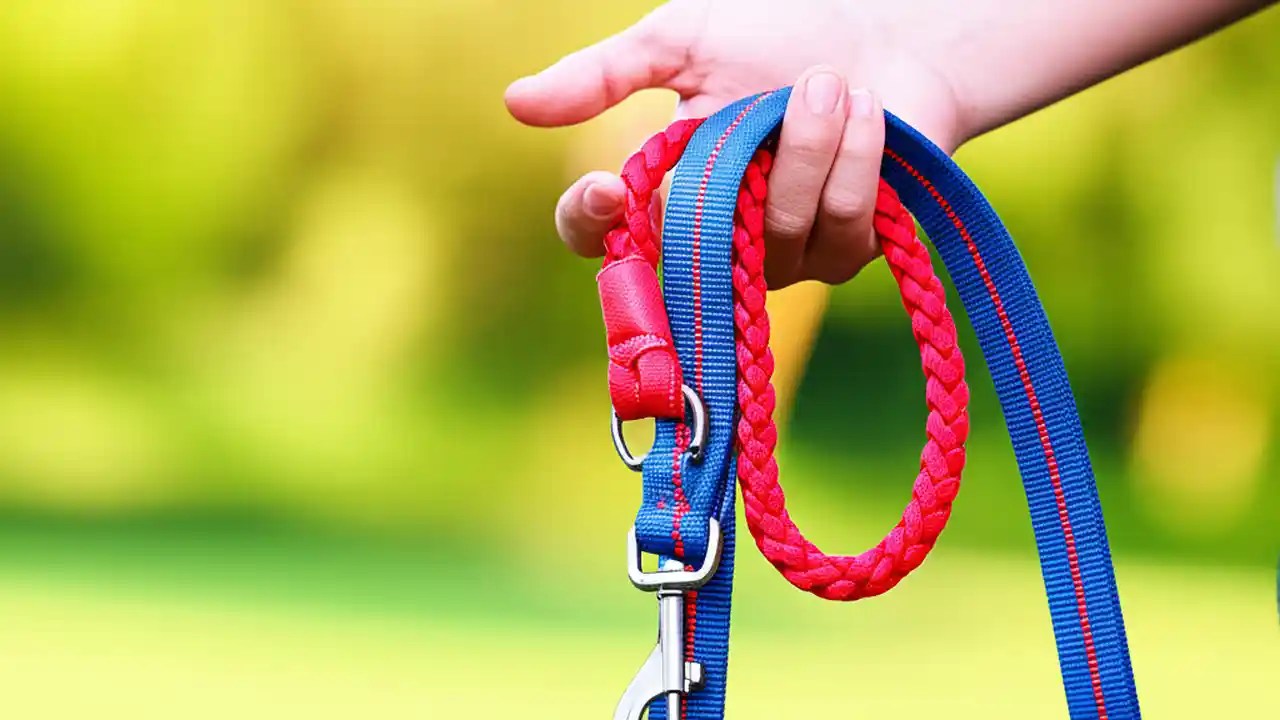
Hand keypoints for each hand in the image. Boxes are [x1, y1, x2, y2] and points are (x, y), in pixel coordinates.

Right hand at [504, 0, 962, 287]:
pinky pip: (838, 229)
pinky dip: (855, 157)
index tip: (610, 189)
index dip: (593, 228)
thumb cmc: (781, 28)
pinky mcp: (843, 256)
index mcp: (666, 184)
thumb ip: (605, 75)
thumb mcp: (683, 40)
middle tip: (784, 91)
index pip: (603, 239)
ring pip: (777, 235)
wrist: (888, 25)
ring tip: (832, 82)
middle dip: (742, 167)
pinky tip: (869, 111)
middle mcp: (716, 235)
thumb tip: (516, 103)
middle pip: (696, 253)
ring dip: (813, 144)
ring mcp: (779, 256)